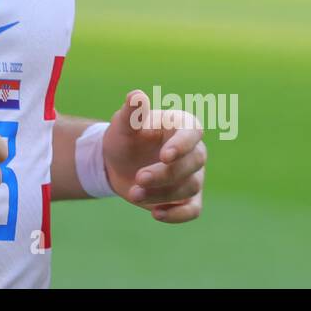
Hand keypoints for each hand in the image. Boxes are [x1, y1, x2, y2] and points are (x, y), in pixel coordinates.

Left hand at [102, 89, 204, 222]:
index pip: (193, 132)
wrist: (117, 164)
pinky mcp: (188, 198)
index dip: (182, 144)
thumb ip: (131, 113)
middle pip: (193, 163)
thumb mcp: (122, 125)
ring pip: (189, 187)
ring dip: (161, 193)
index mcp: (181, 125)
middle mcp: (193, 150)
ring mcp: (193, 175)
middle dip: (165, 174)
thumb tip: (136, 96)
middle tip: (138, 178)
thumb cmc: (124, 137)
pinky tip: (156, 215)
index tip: (165, 156)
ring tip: (133, 193)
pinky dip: (177, 215)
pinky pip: (193, 210)